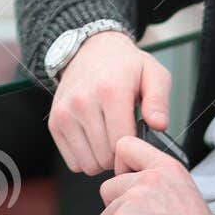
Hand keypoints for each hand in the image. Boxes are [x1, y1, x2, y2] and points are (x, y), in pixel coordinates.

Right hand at [48, 30, 171, 175]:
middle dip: (118, 155)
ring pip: (88, 164)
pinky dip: (85, 157)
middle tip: (124, 138)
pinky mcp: (55, 122)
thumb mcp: (153, 74)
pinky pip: (73, 162)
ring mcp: (65, 112)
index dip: (135, 149)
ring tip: (110, 139)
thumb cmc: (127, 66)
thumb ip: (159, 101)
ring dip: (101, 159)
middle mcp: (82, 101)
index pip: (122, 143)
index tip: (138, 139)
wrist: (91, 50)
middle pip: (105, 157)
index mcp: (111, 90)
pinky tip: (95, 140)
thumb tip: (159, 125)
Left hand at [95, 135, 210, 214]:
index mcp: (166, 168)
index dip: (120, 166)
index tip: (126, 179)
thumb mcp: (184, 193)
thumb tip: (131, 187)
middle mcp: (149, 179)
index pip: (126, 145)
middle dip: (119, 211)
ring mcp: (133, 198)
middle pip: (109, 187)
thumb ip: (156, 184)